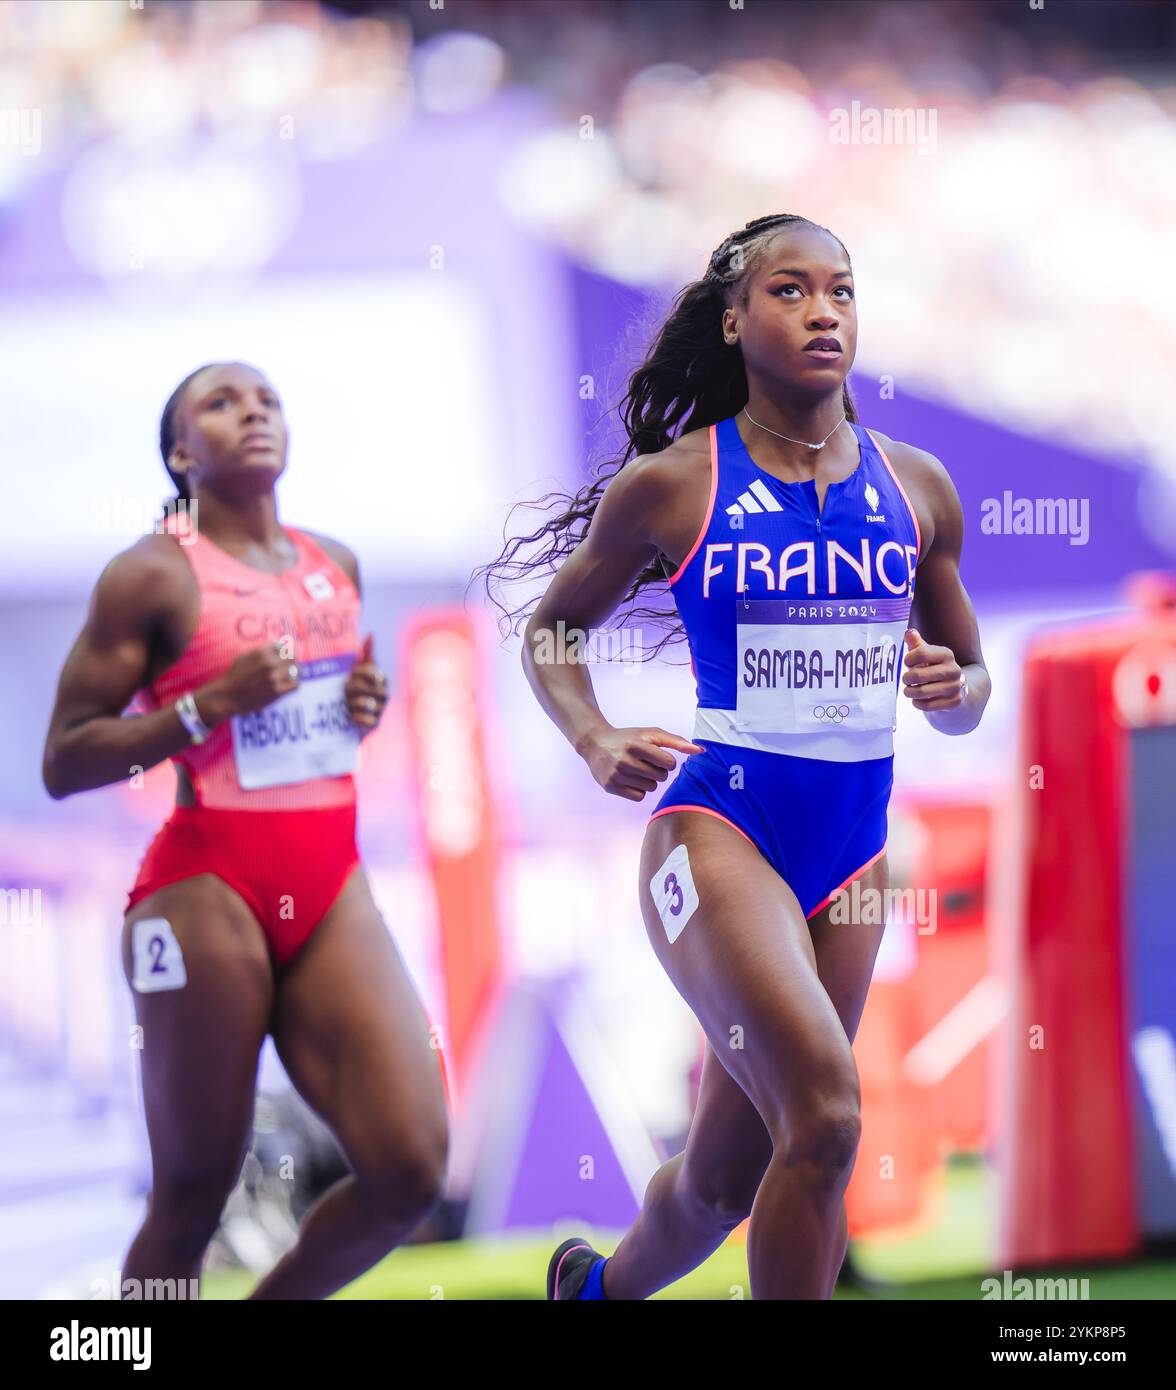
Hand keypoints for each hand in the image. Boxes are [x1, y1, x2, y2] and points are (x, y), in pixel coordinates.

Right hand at [198, 644, 300, 721]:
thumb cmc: (235, 676)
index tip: (284, 656)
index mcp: (261, 652)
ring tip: (289, 676)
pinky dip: (293, 684)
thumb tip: (280, 645)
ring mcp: (274, 677)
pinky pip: (295, 685)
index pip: (283, 647)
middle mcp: (269, 663)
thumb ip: (261, 650)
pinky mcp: (277, 691)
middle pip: (292, 657)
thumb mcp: (244, 656)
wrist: (228, 696)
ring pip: (296, 671)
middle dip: (291, 661)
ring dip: (294, 673)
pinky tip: (287, 685)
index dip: (285, 651)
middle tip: (289, 666)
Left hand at [345, 633, 386, 730]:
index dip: (359, 672)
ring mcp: (380, 710)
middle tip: (344, 689)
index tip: (351, 673)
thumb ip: (366, 655)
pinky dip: (355, 717)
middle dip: (352, 687)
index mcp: (381, 680)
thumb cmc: (355, 691)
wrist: (351, 718)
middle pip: (368, 687)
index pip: (373, 671)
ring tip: (345, 703)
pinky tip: (350, 716)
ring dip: (351, 702)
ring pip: (366, 703)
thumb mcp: (359, 672)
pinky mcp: (375, 724)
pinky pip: (365, 719)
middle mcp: (384, 694)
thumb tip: (371, 635)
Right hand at [579, 726, 702, 800]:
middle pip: (661, 777)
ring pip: (651, 788)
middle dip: (657, 770)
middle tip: (644, 762)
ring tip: (636, 769)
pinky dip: (638, 790)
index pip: (669, 764)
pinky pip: (639, 797)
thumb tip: (701, 751)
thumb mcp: (651, 734)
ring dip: (648, 780)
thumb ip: (677, 741)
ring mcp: (616, 774)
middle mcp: (625, 760)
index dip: (667, 761)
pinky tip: (629, 779)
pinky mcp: (610, 786)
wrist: (595, 743)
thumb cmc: (630, 738)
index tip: (656, 755)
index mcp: (637, 744)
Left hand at [902, 628, 966, 709]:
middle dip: (906, 678)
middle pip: (918, 675)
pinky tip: (917, 700)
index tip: (907, 663)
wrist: (955, 687)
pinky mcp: (954, 702)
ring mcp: (955, 687)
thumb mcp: (927, 653)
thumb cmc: (934, 667)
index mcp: (946, 654)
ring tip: (909, 690)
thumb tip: (908, 632)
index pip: (921, 653)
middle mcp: (953, 670)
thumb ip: (916, 642)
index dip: (908, 659)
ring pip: (921, 692)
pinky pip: (927, 705)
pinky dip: (917, 703)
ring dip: (909, 692)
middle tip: (906, 679)